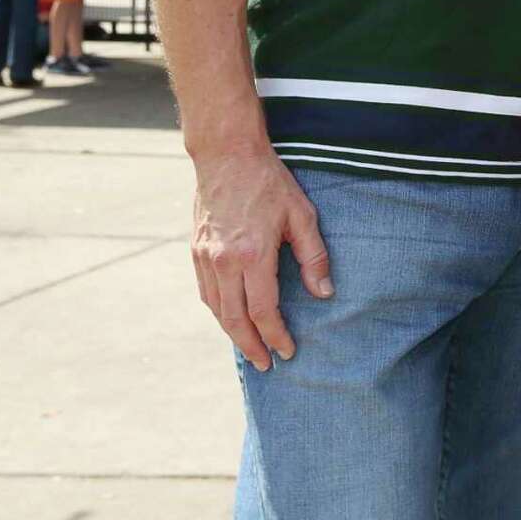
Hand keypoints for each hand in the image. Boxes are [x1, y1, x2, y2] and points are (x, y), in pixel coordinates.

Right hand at [190, 148, 332, 369]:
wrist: (227, 155)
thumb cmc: (270, 183)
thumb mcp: (302, 215)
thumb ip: (314, 257)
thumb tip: (324, 294)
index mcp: (251, 254)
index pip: (262, 310)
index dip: (275, 335)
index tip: (287, 351)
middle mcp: (223, 261)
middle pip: (234, 319)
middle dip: (251, 345)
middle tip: (266, 364)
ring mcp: (205, 257)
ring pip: (216, 308)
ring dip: (232, 332)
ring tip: (250, 347)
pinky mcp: (195, 250)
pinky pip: (205, 292)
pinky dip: (218, 311)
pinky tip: (231, 318)